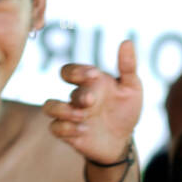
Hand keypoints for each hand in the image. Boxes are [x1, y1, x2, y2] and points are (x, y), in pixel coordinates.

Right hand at [45, 38, 141, 164]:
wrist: (122, 140)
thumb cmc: (125, 110)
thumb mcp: (132, 88)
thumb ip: (128, 66)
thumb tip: (127, 42)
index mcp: (88, 82)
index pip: (71, 70)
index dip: (77, 70)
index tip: (94, 75)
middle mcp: (76, 96)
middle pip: (62, 88)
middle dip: (77, 94)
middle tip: (92, 101)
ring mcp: (69, 115)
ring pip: (49, 106)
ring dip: (63, 110)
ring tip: (83, 116)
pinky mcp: (67, 133)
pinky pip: (55, 128)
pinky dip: (67, 129)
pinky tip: (84, 131)